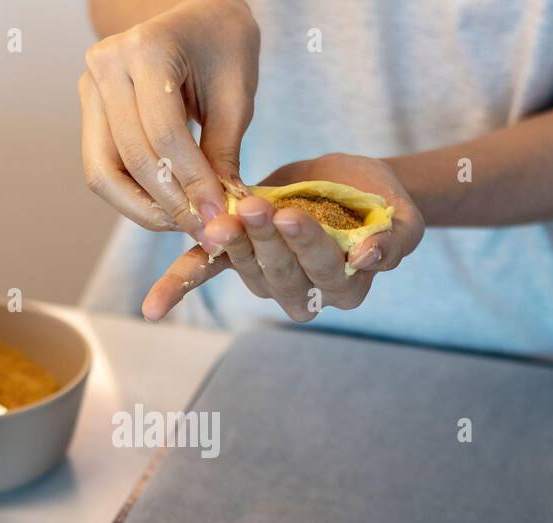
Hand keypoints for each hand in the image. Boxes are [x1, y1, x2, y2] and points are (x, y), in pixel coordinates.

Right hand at [79, 0, 258, 246]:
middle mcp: (107, 65)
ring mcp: (90, 88)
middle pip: (130, 157)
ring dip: (143, 209)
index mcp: (148, 48)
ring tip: (182, 222)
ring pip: (103, 173)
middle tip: (202, 228)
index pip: (165, 133)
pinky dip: (132, 197)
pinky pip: (102, 169)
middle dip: (169, 203)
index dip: (192, 182)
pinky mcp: (88, 111)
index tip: (218, 215)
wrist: (194, 18)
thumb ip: (223, 153)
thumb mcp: (236, 95)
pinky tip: (166, 207)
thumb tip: (218, 213)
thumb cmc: (222, 48)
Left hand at [142, 153, 425, 321]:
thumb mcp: (400, 214)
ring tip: (222, 221)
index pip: (326, 271)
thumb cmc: (380, 202)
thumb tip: (370, 258)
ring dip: (231, 246)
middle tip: (254, 208)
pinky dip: (179, 286)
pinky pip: (205, 272)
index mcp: (347, 287)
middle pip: (282, 273)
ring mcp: (266, 276)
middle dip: (265, 242)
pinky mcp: (238, 255)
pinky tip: (152, 308)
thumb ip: (395, 238)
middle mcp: (303, 292)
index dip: (306, 245)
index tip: (290, 215)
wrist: (350, 186)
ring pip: (245, 268)